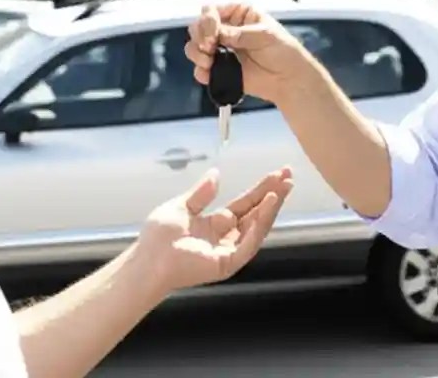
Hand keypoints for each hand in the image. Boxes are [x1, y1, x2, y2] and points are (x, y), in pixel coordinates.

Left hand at [133, 167, 292, 293]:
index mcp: (215, 224)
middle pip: (256, 214)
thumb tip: (216, 174)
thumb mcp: (180, 206)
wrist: (148, 260)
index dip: (261, 189)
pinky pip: (249, 244)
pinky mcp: (227, 263)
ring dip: (270, 209)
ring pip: (257, 228)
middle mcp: (226, 237)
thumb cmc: (157, 238)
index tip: (278, 174)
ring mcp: (228, 251)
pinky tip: (267, 208)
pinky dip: (260, 226)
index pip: (245, 204)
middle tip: (289, 178)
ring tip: (281, 191)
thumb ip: (201, 193)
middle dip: (273, 196)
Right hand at [185, 3, 317, 104]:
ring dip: (197, 54)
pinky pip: (201, 70)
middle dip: (200, 37)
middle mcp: (226, 30)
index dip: (207, 21)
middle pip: (198, 27)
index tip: (213, 34)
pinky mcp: (220, 69)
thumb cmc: (284, 51)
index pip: (211, 11)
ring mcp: (221, 50)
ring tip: (209, 61)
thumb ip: (240, 33)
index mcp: (238, 14)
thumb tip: (218, 33)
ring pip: (194, 47)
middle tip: (210, 47)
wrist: (289, 78)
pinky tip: (209, 73)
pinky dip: (201, 71)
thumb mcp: (265, 35)